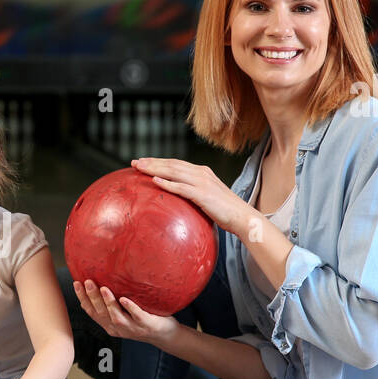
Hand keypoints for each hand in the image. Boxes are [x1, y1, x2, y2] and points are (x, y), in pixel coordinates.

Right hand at [72, 279, 183, 349]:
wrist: (164, 336)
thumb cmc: (143, 320)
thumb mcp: (124, 314)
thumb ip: (113, 304)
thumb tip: (103, 280)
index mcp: (109, 325)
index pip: (92, 312)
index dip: (82, 298)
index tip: (76, 283)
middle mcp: (118, 328)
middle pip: (101, 313)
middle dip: (92, 297)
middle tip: (87, 282)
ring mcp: (132, 328)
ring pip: (116, 316)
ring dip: (108, 302)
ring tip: (103, 288)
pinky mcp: (146, 325)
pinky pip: (137, 316)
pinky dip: (130, 308)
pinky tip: (124, 299)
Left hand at [131, 156, 253, 237]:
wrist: (242, 217)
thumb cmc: (225, 211)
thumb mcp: (207, 198)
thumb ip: (194, 193)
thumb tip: (179, 199)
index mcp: (202, 172)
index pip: (176, 163)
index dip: (158, 161)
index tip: (143, 162)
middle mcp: (201, 173)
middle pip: (172, 165)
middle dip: (152, 162)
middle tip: (134, 162)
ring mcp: (202, 183)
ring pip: (174, 172)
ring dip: (155, 169)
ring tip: (140, 168)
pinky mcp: (203, 194)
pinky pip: (181, 187)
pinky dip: (167, 183)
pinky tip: (154, 181)